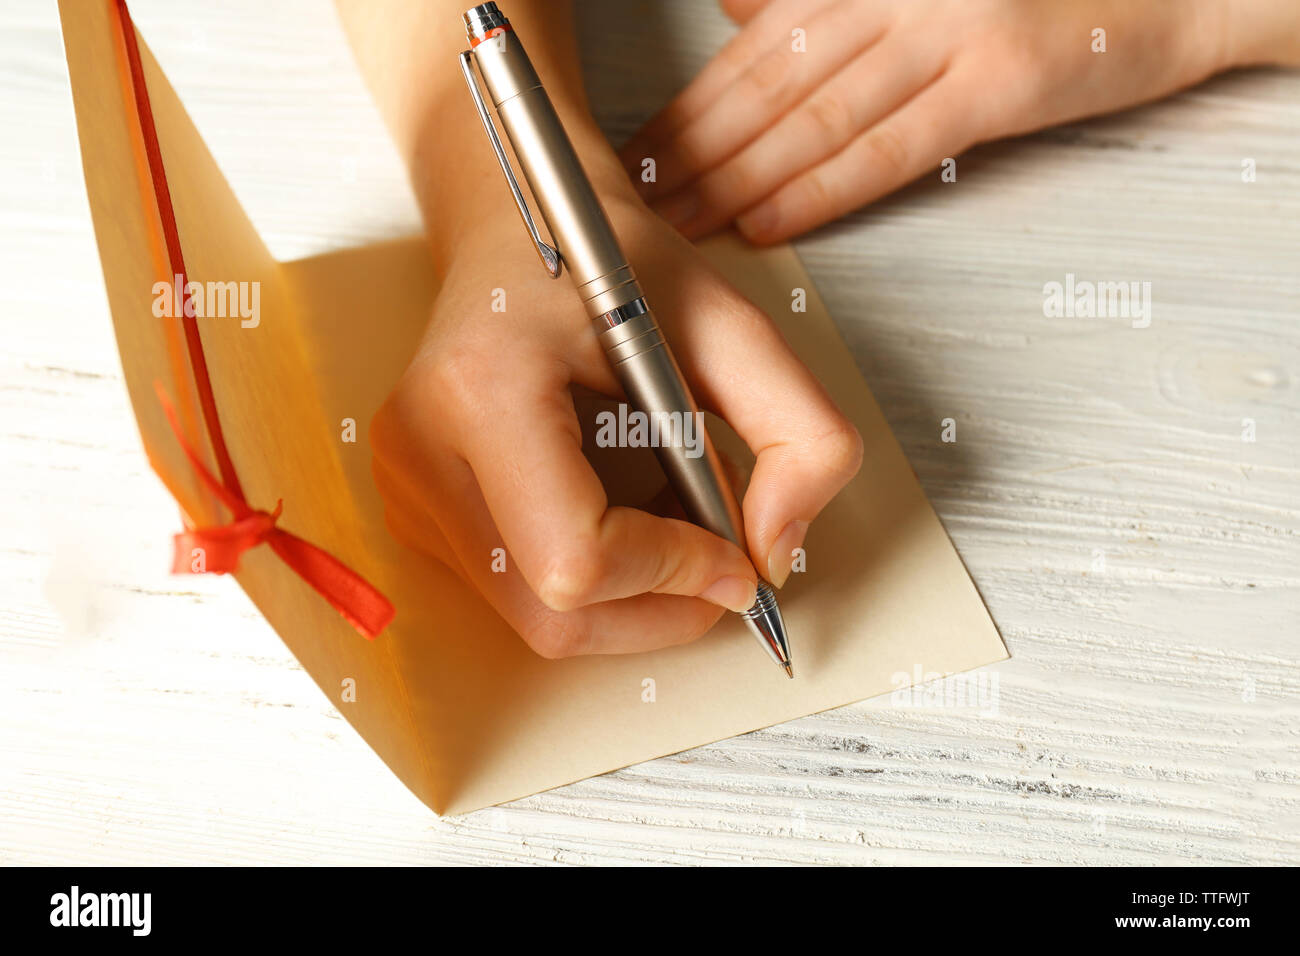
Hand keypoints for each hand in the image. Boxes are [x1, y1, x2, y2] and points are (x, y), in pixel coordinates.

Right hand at [370, 195, 861, 657]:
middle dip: (660, 606)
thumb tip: (774, 555)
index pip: (577, 557)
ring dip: (633, 594)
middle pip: (553, 615)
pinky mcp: (412, 509)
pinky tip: (622, 511)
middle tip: (720, 558)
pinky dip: (594, 579)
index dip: (675, 576)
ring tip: (672, 515)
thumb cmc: (611, 262)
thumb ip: (801, 433)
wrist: (517, 227)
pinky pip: (516, 594)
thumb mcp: (732, 323)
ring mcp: (405, 486)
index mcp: (484, 386)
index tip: (737, 557)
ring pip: (536, 620)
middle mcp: (421, 446)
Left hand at [621, 0, 1296, 243]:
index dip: (692, 106)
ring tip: (685, 222)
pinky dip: (821, 190)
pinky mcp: (996, 81)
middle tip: (640, 200)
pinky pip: (889, 147)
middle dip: (695, 149)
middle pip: (768, 84)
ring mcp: (946, 32)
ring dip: (739, 177)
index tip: (644, 152)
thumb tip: (742, 12)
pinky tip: (768, 223)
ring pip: (813, 117)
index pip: (755, 48)